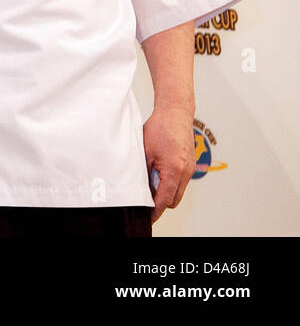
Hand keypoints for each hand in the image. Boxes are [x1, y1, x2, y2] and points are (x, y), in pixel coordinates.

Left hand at [143, 102, 194, 221]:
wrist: (175, 113)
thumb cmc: (160, 128)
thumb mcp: (145, 151)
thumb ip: (144, 172)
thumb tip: (139, 188)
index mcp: (174, 170)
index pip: (165, 199)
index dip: (156, 210)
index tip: (149, 216)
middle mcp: (186, 172)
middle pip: (174, 199)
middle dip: (161, 203)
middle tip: (145, 202)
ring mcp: (190, 168)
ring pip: (179, 190)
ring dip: (166, 192)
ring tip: (149, 185)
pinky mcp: (190, 164)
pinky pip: (181, 181)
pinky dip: (171, 182)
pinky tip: (158, 174)